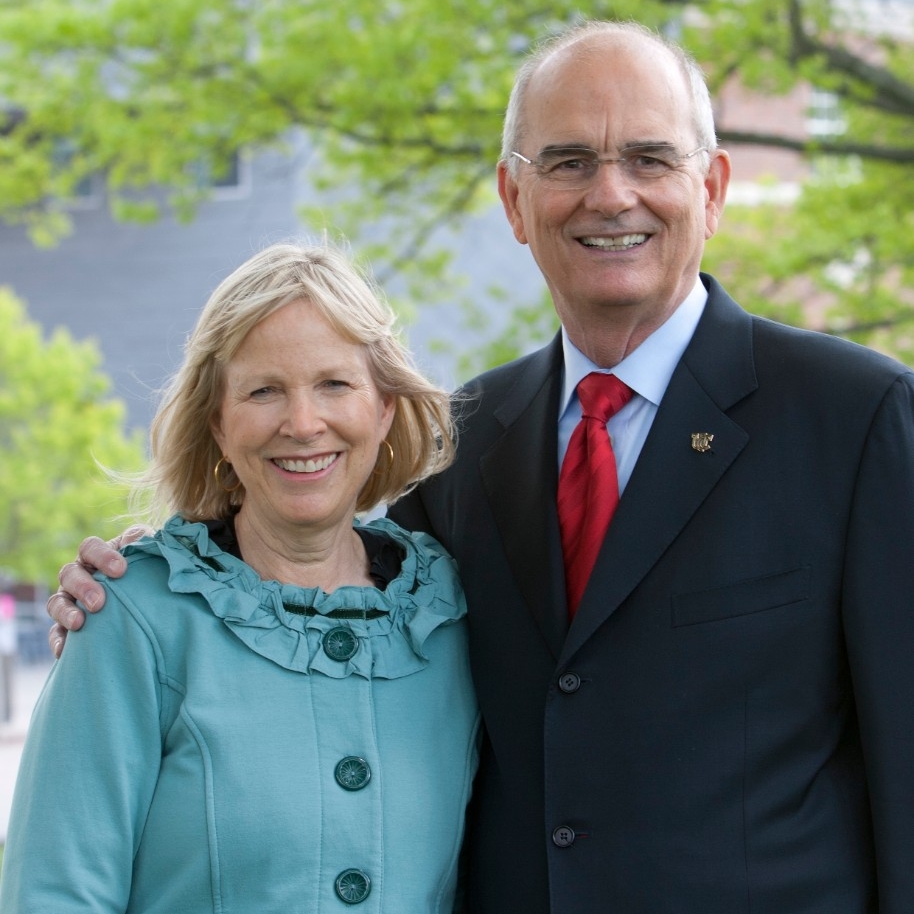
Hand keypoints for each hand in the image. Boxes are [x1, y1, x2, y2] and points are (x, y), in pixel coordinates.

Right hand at [46, 525, 150, 657]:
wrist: (154, 600)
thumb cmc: (150, 570)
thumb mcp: (150, 553)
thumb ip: (145, 543)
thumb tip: (138, 540)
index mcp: (97, 555)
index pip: (89, 548)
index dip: (101, 556)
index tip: (120, 570)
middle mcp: (80, 575)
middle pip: (69, 574)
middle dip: (83, 587)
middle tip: (99, 602)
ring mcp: (71, 600)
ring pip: (56, 602)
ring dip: (66, 612)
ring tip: (79, 623)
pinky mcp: (68, 626)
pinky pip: (56, 633)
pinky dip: (58, 641)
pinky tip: (65, 651)